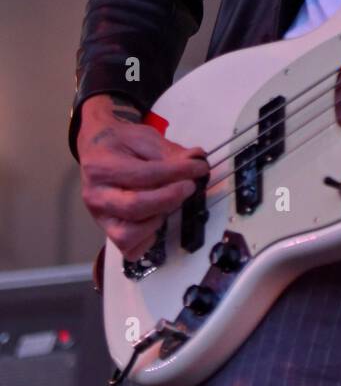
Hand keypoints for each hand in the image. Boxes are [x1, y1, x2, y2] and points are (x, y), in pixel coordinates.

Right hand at [78, 94, 209, 260]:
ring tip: (170, 202)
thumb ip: (168, 151)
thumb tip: (196, 160)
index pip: (144, 175)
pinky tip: (157, 217)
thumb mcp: (143, 137)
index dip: (177, 173)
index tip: (199, 168)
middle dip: (170, 198)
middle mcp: (96, 197)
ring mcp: (100, 218)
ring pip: (129, 235)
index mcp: (101, 168)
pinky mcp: (108, 233)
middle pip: (135, 208)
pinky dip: (149, 238)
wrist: (97, 150)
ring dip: (158, 219)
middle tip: (189, 186)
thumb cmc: (121, 144)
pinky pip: (130, 248)